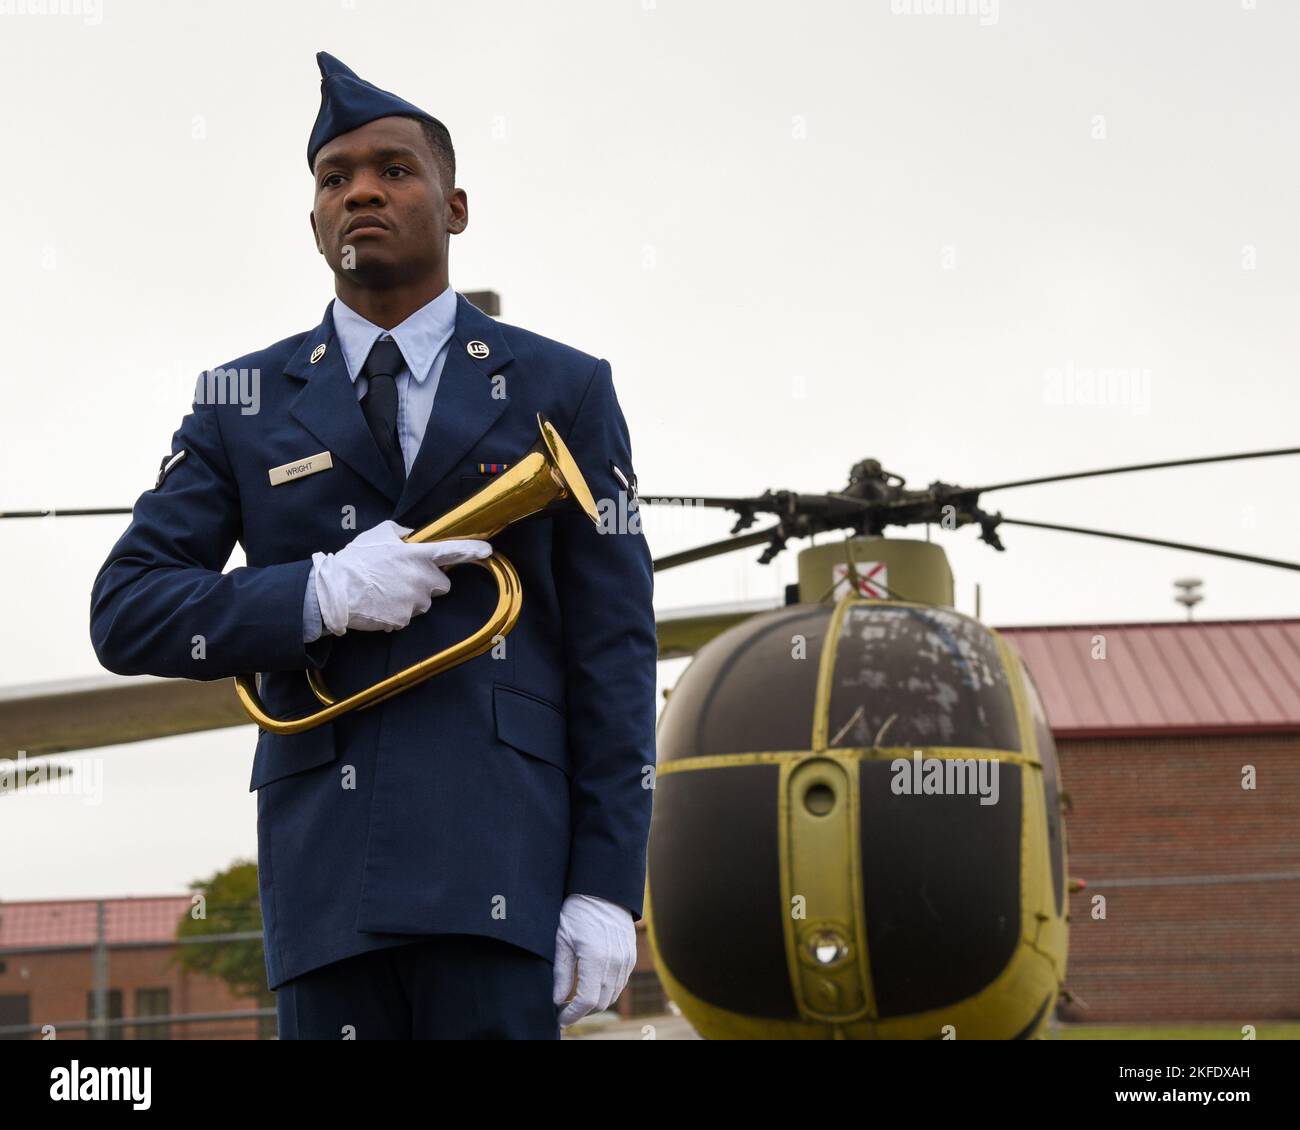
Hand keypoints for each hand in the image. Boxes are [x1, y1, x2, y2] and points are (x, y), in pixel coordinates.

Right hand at [313, 519, 491, 634]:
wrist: (335, 591)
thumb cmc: (355, 560)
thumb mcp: (377, 535)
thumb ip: (399, 532)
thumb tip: (411, 533)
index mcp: (416, 555)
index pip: (451, 550)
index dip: (472, 550)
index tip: (487, 551)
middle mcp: (421, 578)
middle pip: (442, 584)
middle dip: (430, 582)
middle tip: (406, 578)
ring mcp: (414, 601)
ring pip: (425, 602)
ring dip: (413, 598)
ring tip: (387, 591)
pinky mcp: (404, 619)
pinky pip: (408, 616)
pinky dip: (398, 612)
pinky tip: (381, 603)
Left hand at [552, 894, 636, 1027]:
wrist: (604, 891)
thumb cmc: (578, 912)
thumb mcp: (562, 940)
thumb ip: (561, 973)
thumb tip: (557, 1001)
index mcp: (596, 958)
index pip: (586, 1001)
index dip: (572, 1014)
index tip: (559, 1018)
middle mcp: (615, 962)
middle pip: (600, 1003)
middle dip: (582, 1012)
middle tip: (564, 1011)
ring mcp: (626, 960)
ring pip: (612, 996)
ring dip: (594, 1003)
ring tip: (576, 1002)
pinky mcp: (631, 957)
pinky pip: (620, 984)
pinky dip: (606, 992)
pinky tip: (591, 987)